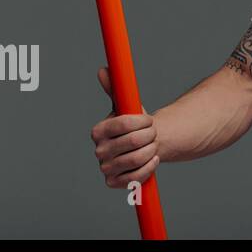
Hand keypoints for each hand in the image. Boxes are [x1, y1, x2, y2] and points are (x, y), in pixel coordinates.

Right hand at [91, 66, 159, 188]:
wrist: (142, 145)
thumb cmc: (134, 124)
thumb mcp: (126, 105)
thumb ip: (115, 87)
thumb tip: (104, 69)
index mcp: (98, 131)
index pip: (124, 125)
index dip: (142, 122)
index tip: (149, 120)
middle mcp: (98, 151)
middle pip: (133, 142)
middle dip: (149, 136)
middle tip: (153, 133)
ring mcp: (105, 168)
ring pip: (136, 160)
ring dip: (151, 151)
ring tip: (153, 145)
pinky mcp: (114, 183)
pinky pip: (136, 177)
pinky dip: (149, 167)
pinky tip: (152, 159)